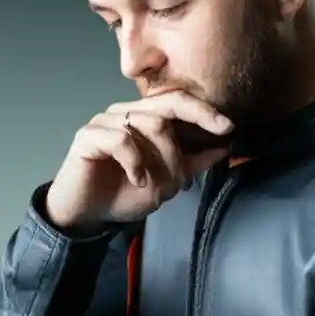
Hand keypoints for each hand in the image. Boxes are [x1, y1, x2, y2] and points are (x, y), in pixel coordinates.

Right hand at [45, 90, 232, 233]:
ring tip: (154, 184)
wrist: (86, 214)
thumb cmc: (121, 194)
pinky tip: (137, 180)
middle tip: (216, 137)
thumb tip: (225, 147)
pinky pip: (123, 140)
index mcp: (143, 117)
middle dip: (194, 124)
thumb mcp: (166, 182)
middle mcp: (126, 112)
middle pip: (168, 105)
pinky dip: (136, 163)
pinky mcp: (88, 135)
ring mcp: (106, 121)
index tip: (228, 127)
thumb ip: (191, 163)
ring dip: (162, 159)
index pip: (178, 101)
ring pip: (151, 124)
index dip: (203, 110)